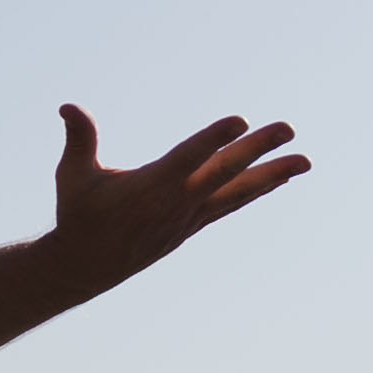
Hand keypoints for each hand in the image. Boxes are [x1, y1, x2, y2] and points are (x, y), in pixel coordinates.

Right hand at [48, 107, 308, 290]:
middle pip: (225, 172)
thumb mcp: (73, 176)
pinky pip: (232, 204)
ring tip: (305, 162)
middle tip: (290, 128)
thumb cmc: (78, 214)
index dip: (214, 139)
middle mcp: (178, 203)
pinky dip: (255, 189)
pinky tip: (278, 179)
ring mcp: (190, 217)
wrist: (86, 266)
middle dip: (259, 150)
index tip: (241, 121)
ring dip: (273, 175)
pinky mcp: (194, 225)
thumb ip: (80, 139)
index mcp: (151, 187)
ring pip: (238, 191)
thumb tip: (67, 105)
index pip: (189, 158)